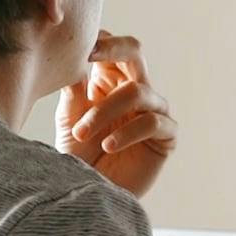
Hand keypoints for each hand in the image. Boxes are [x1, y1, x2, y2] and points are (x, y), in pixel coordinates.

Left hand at [55, 31, 176, 198]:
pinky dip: (127, 132)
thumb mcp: (69, 115)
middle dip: (113, 48)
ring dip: (104, 111)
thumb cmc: (77, 155)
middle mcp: (135, 89)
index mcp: (110, 79)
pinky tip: (107, 146)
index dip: (98, 40)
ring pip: (137, 91)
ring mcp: (154, 111)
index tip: (75, 45)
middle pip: (135, 52)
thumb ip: (74, 84)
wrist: (86, 195)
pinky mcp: (166, 137)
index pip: (112, 47)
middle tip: (88, 54)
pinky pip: (153, 122)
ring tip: (82, 133)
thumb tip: (74, 54)